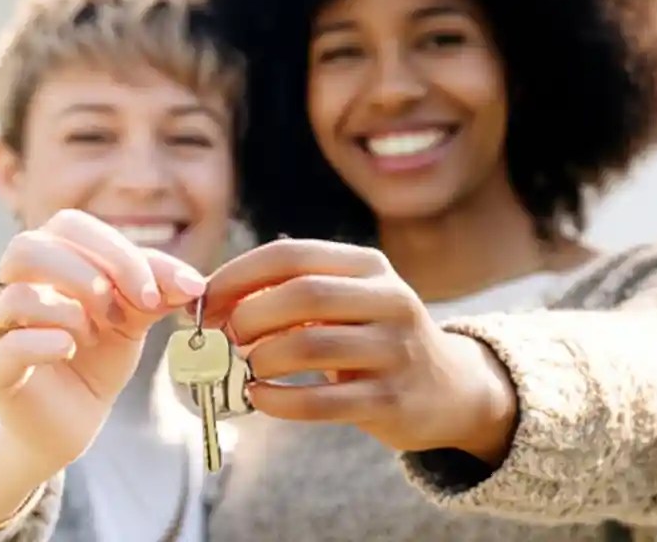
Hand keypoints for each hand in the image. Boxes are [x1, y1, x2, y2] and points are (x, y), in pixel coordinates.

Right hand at [0, 209, 204, 470]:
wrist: (73, 420)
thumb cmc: (99, 355)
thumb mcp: (136, 315)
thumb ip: (159, 290)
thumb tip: (195, 283)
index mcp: (47, 258)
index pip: (70, 227)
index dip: (114, 253)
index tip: (153, 294)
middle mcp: (10, 283)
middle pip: (27, 247)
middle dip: (83, 273)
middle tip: (119, 309)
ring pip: (13, 294)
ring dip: (66, 311)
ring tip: (93, 335)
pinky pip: (7, 345)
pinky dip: (46, 342)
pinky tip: (71, 350)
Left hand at [203, 238, 517, 464]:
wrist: (450, 390)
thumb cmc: (374, 338)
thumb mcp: (348, 300)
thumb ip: (291, 291)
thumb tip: (212, 298)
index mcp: (369, 266)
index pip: (291, 255)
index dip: (238, 275)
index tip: (205, 299)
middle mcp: (389, 300)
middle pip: (302, 294)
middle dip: (250, 315)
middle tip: (226, 336)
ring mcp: (394, 351)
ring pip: (310, 346)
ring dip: (262, 358)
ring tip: (246, 367)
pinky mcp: (391, 401)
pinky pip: (321, 401)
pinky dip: (278, 400)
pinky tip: (259, 397)